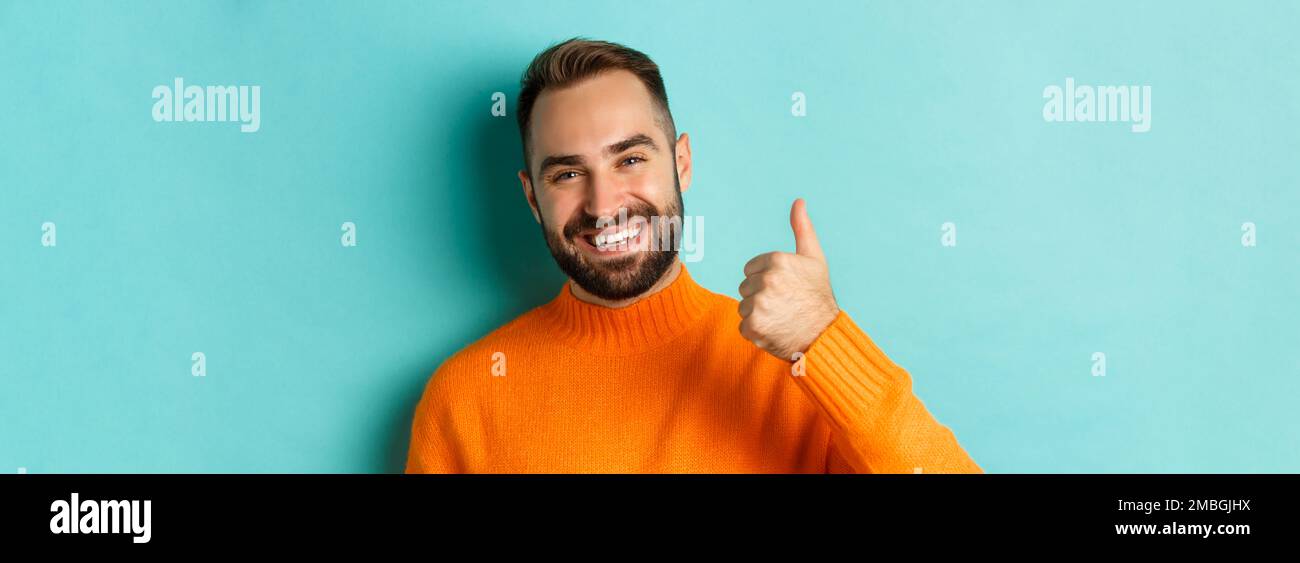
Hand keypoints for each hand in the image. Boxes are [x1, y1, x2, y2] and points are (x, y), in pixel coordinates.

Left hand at [738, 198, 839, 360]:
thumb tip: (798, 201)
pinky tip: (775, 330)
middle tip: (783, 304)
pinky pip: (744, 326)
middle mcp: (766, 280)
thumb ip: (802, 228)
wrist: (825, 335)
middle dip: (761, 296)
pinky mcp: (753, 326)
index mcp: (777, 260)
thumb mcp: (814, 258)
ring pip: (743, 307)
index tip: (784, 288)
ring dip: (758, 315)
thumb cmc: (818, 295)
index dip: (766, 280)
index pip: (750, 269)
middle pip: (745, 288)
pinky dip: (757, 332)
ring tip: (780, 317)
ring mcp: (759, 303)